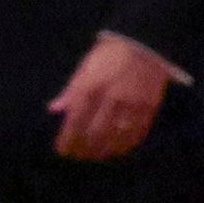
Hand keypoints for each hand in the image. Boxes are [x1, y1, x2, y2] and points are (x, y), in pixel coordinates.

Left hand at [47, 32, 173, 162]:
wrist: (145, 44)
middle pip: (95, 133)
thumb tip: (54, 109)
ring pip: (116, 136)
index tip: (62, 151)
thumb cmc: (109, 55)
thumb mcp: (85, 68)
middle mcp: (110, 98)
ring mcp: (132, 104)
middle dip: (85, 148)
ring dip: (105, 149)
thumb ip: (70, 91)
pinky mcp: (149, 106)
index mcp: (90, 87)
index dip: (68, 139)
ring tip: (97, 156)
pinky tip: (119, 149)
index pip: (75, 121)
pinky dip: (126, 144)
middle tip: (79, 157)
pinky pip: (137, 131)